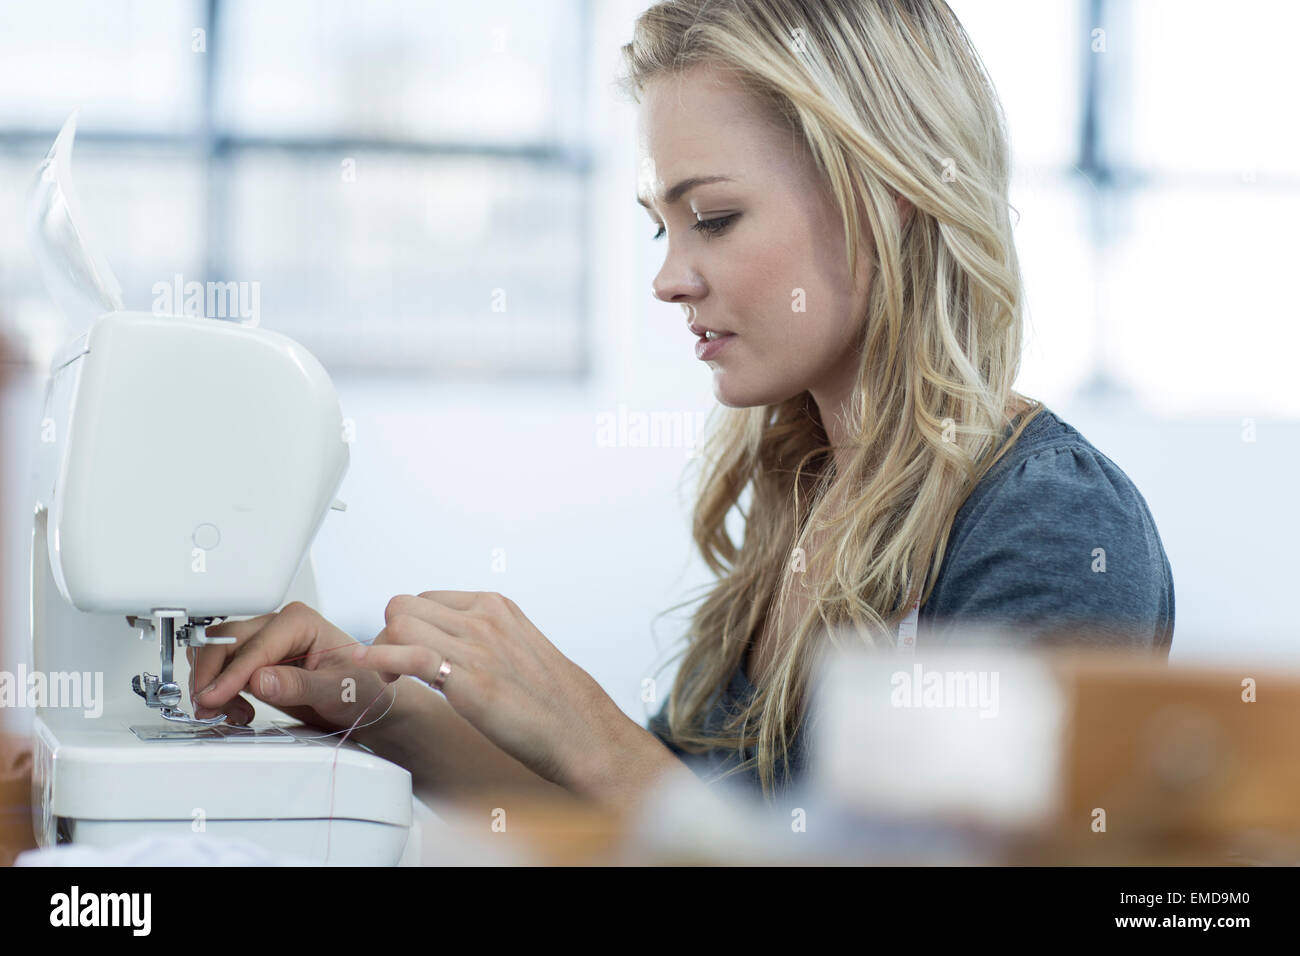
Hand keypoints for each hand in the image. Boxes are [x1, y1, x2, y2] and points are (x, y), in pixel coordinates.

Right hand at [190, 602, 395, 733]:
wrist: (365, 701)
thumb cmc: (361, 688)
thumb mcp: (337, 689)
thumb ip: (299, 685)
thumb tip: (259, 679)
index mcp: (300, 621)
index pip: (254, 647)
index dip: (230, 674)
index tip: (213, 697)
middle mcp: (278, 626)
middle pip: (225, 643)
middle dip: (211, 677)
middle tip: (208, 709)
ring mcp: (265, 642)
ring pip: (217, 654)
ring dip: (213, 684)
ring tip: (230, 712)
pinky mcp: (256, 661)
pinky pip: (222, 669)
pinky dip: (219, 690)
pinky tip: (236, 709)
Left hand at [353, 591, 632, 794]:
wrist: (580, 733)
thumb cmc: (553, 703)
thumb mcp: (518, 650)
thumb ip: (486, 640)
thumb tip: (451, 649)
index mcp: (496, 606)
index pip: (427, 599)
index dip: (408, 626)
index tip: (406, 652)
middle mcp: (484, 618)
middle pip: (405, 605)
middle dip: (388, 634)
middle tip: (393, 665)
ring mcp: (476, 645)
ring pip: (399, 622)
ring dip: (380, 649)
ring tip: (390, 678)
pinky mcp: (468, 678)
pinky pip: (407, 654)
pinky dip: (376, 658)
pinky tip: (361, 669)